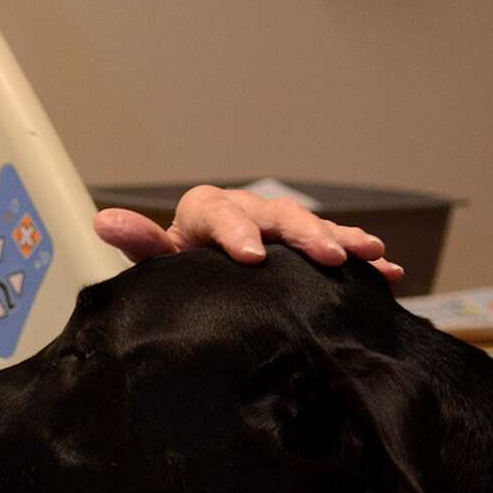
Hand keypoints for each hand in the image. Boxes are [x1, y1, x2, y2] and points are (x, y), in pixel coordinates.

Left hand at [96, 185, 404, 281]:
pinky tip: (389, 270)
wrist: (201, 281)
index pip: (220, 212)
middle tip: (328, 256)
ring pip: (312, 226)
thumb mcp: (159, 261)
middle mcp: (247, 211)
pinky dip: (360, 255)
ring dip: (341, 238)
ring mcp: (279, 227)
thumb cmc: (178, 272)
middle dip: (304, 234)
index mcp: (207, 211)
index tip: (251, 257)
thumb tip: (103, 220)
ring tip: (369, 252)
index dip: (236, 232)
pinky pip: (336, 244)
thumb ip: (141, 243)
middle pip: (277, 215)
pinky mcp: (304, 245)